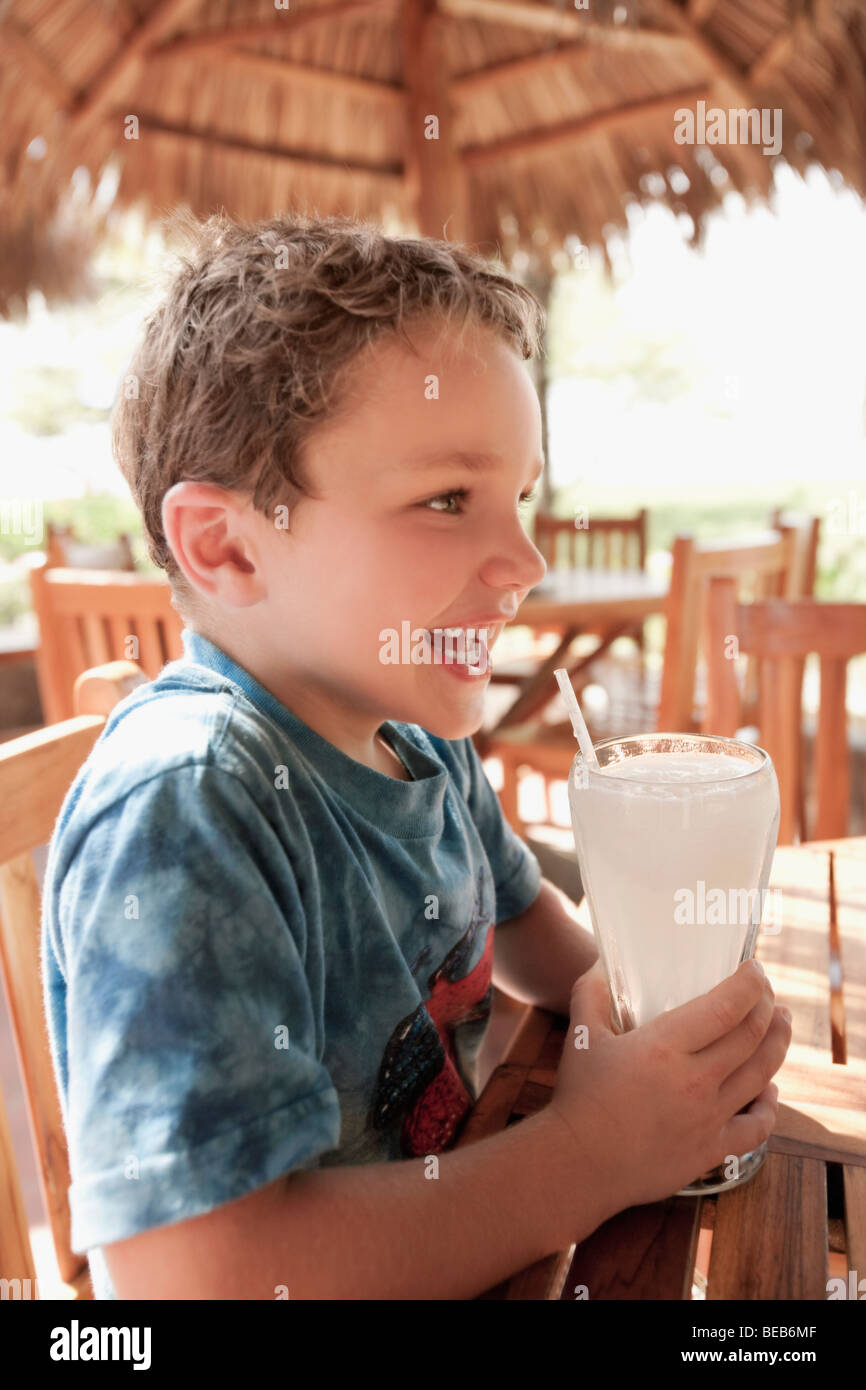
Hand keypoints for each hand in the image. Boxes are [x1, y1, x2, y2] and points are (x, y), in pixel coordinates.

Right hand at [545, 956, 791, 1214]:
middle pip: (751, 1036)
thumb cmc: (579, 1098)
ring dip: (777, 1044)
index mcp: (665, 1047)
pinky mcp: (711, 1150)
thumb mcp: (581, 1036)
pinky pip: (756, 1127)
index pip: (726, 1007)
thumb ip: (591, 994)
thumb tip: (599, 965)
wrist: (580, 1164)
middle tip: (768, 993)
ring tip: (781, 1024)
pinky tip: (768, 1089)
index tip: (754, 969)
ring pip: (761, 1075)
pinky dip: (769, 1105)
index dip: (749, 984)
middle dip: (767, 1007)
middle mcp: (695, 1080)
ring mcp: (708, 1118)